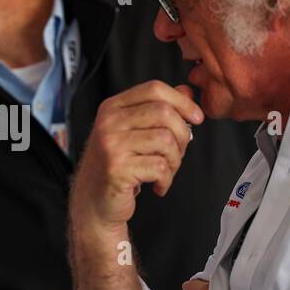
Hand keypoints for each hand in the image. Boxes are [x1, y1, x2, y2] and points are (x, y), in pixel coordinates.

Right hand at [71, 80, 203, 231]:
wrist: (93, 201)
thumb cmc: (117, 166)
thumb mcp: (135, 132)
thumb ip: (159, 109)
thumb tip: (187, 92)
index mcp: (113, 107)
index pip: (154, 89)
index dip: (182, 102)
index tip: (196, 118)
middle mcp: (109, 122)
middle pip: (164, 112)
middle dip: (182, 135)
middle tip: (178, 153)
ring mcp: (111, 144)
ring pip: (165, 140)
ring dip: (175, 161)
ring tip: (166, 172)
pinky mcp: (117, 168)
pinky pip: (159, 167)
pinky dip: (166, 180)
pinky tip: (158, 185)